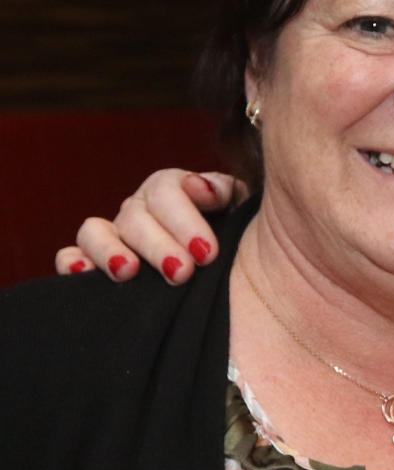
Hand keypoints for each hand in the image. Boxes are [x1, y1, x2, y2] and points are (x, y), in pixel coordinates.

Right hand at [55, 169, 248, 284]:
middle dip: (159, 244)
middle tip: (183, 273)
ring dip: (110, 250)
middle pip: (135, 215)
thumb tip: (201, 187)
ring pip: (95, 231)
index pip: (168, 188)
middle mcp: (142, 211)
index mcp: (176, 193)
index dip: (184, 217)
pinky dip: (73, 263)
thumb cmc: (246, 244)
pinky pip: (72, 257)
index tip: (207, 251)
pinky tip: (83, 273)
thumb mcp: (246, 212)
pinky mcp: (96, 265)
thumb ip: (229, 193)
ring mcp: (116, 237)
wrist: (246, 282)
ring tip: (129, 272)